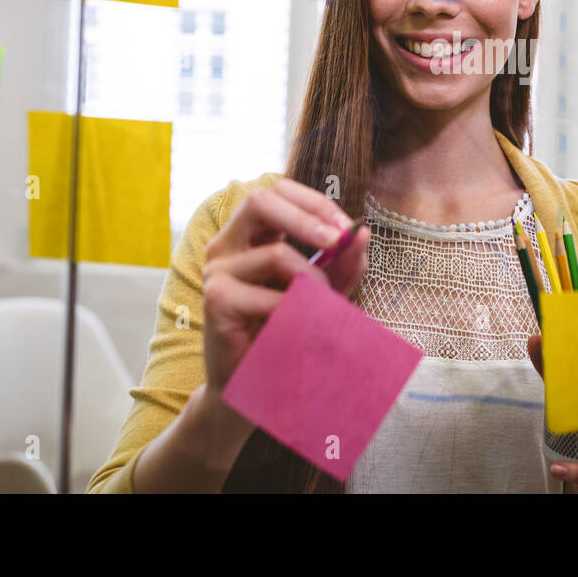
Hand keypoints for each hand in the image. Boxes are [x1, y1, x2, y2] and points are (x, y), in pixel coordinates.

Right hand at [202, 179, 368, 396]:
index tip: (345, 227)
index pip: (277, 191)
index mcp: (249, 234)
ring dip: (312, 280)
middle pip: (259, 200)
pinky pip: (269, 296)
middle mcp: (227, 245)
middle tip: (338, 240)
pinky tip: (297, 328)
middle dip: (307, 216)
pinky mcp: (215, 300)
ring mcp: (217, 271)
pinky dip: (296, 312)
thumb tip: (361, 232)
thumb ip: (341, 263)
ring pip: (276, 255)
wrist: (258, 385)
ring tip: (322, 307)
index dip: (313, 201)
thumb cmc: (288, 330)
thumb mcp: (323, 290)